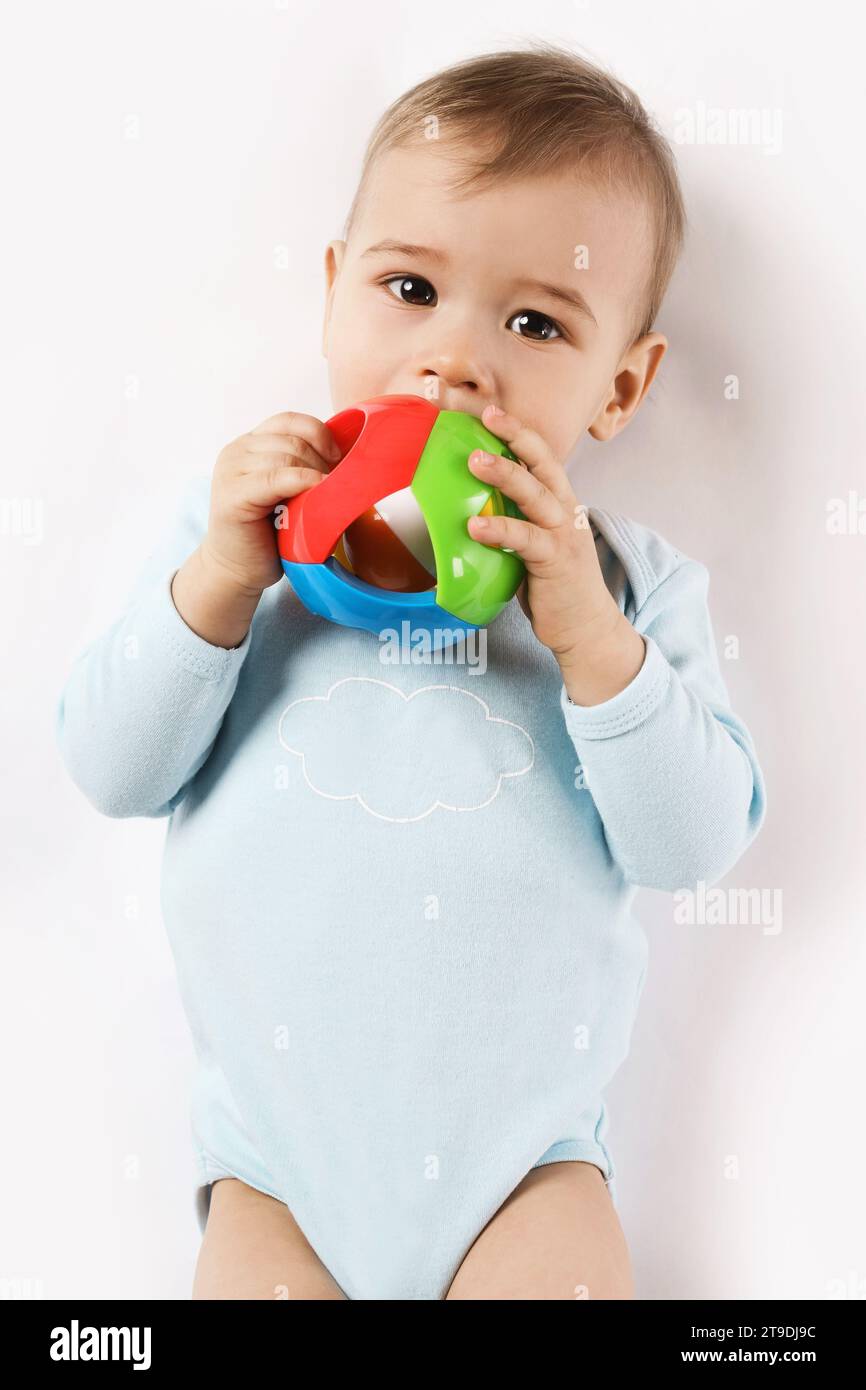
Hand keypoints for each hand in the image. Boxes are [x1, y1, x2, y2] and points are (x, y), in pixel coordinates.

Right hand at [203, 410, 341, 594]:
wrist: (237, 570)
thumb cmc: (268, 535)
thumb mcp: (288, 490)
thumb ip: (301, 466)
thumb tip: (347, 453)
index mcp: (250, 444)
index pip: (289, 420)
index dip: (318, 433)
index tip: (338, 457)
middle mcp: (236, 451)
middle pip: (292, 439)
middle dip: (321, 459)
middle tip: (335, 484)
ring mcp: (230, 471)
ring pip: (286, 456)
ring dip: (314, 473)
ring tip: (325, 494)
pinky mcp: (232, 494)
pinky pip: (276, 477)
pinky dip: (303, 481)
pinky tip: (317, 491)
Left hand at [467, 404, 645, 702]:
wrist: (586, 627)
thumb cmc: (552, 585)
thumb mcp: (532, 544)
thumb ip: (511, 521)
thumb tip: (466, 507)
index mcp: (559, 501)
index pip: (539, 457)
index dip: (516, 432)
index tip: (488, 410)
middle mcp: (565, 510)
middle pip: (542, 462)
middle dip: (515, 435)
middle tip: (485, 414)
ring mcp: (563, 534)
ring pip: (535, 494)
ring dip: (505, 474)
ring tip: (475, 460)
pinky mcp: (556, 561)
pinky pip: (527, 539)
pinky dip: (501, 530)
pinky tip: (475, 527)